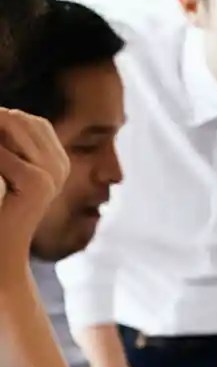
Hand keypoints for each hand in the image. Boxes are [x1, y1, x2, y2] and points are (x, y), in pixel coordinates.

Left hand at [0, 109, 69, 265]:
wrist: (1, 251)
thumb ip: (8, 147)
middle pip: (23, 119)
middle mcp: (61, 166)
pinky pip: (3, 154)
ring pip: (15, 126)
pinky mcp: (37, 183)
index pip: (31, 121)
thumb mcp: (5, 173)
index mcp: (58, 162)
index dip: (3, 121)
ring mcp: (52, 174)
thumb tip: (1, 115)